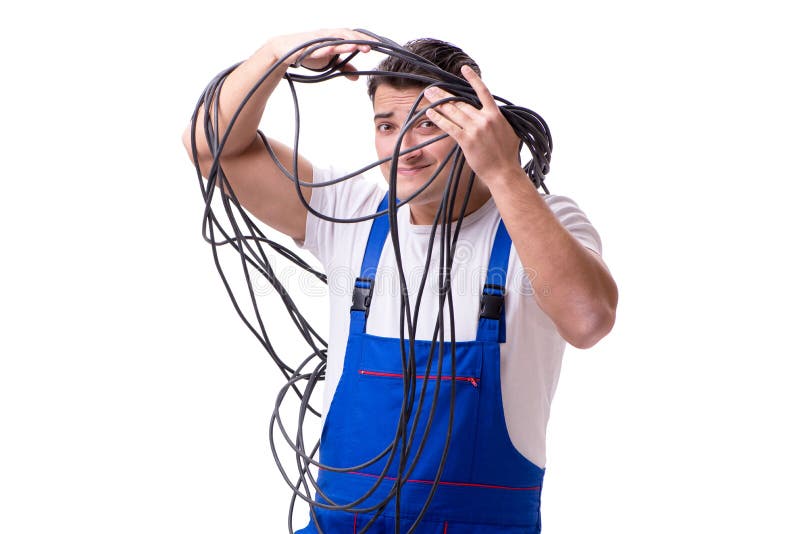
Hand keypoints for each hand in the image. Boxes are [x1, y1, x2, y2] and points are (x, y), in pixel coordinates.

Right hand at [269, 29, 374, 80]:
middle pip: (348, 34)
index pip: (354, 36)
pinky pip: (319, 45)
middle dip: (361, 39)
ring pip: (335, 38)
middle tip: (375, 45)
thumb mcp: (329, 63)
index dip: (366, 39)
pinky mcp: (307, 45)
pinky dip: (328, 47)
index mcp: (335, 38)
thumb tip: (356, 77)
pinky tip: (335, 49)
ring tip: (359, 46)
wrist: (283, 51)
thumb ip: (343, 68)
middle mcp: (328, 35)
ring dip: (347, 41)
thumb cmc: (307, 53)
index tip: (380, 45)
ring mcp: (318, 39)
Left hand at [423, 66, 520, 183]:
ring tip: (428, 96)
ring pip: (454, 112)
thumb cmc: (507, 154)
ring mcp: (475, 129)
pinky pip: (449, 126)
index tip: (464, 69)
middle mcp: (484, 119)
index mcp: (496, 114)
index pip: (483, 91)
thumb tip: (495, 113)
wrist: (504, 171)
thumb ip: (499, 120)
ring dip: (438, 103)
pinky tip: (430, 113)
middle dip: (444, 94)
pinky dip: (439, 118)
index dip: (473, 79)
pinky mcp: (467, 140)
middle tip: (432, 87)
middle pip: (461, 102)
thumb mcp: (509, 131)